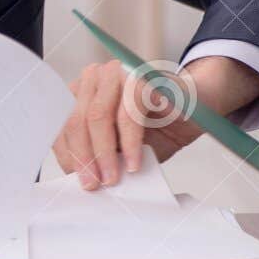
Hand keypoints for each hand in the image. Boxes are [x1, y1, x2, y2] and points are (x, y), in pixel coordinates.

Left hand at [52, 56, 258, 189]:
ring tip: (113, 178)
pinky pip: (128, 114)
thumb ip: (102, 155)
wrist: (196, 106)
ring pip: (97, 116)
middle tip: (94, 184)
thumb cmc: (156, 127)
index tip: (78, 179)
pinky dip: (130, 142)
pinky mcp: (140, 79)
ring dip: (104, 153)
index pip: (61, 123)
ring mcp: (116, 73)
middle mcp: (94, 78)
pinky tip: (134, 163)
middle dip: (84, 157)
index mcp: (81, 92)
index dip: (67, 153)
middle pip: (76, 120)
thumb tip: (84, 179)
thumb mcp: (122, 145)